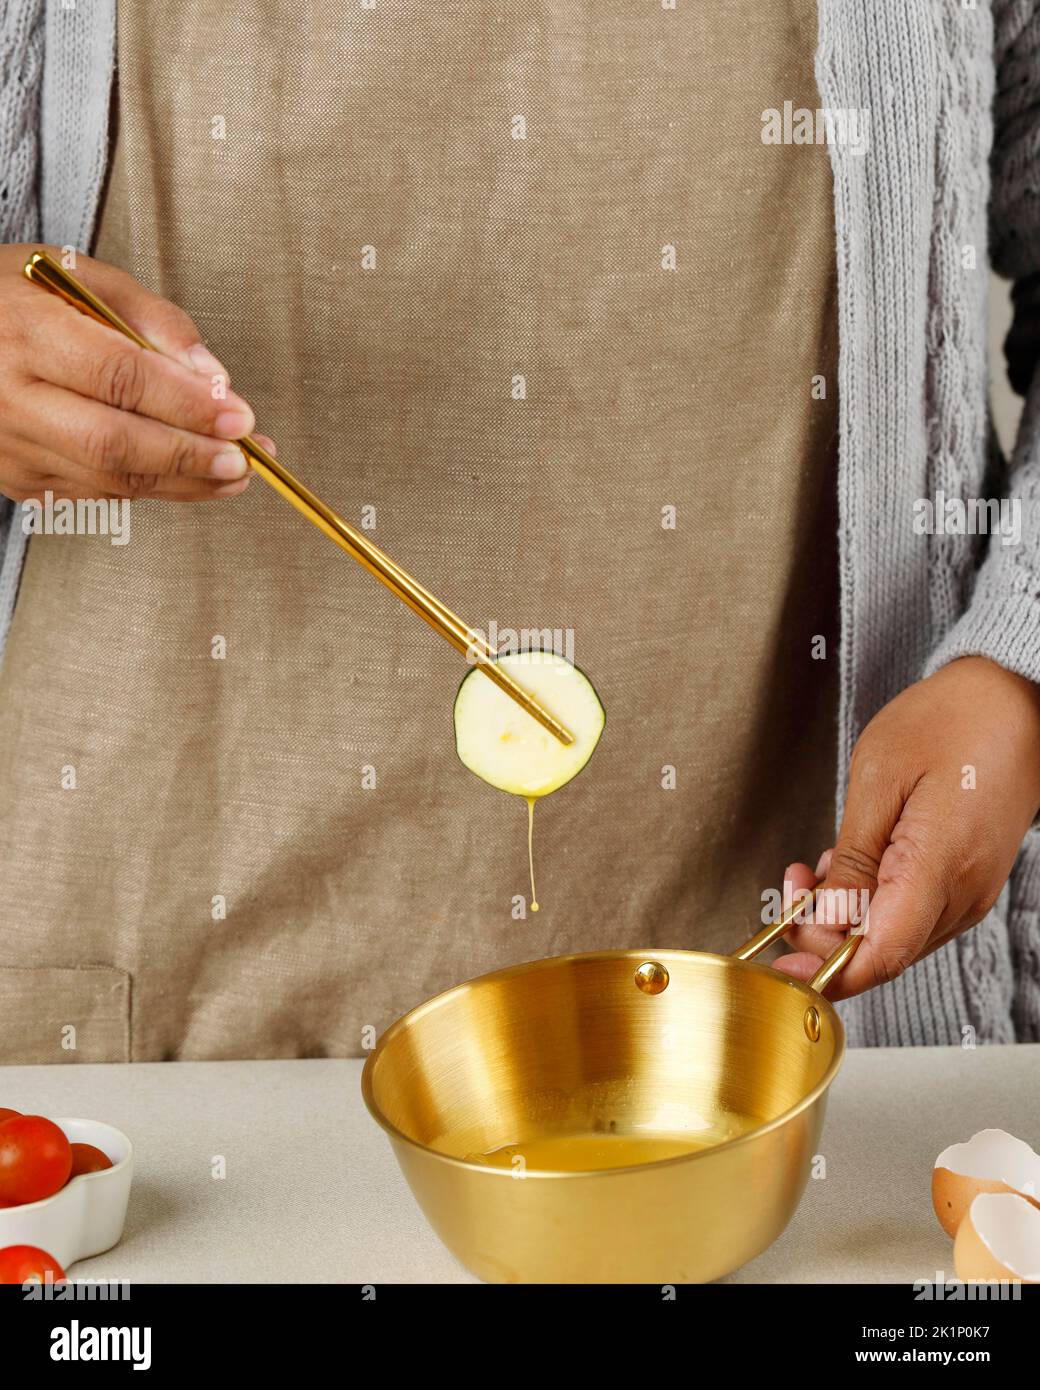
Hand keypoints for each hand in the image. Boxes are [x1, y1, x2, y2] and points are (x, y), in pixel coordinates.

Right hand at [0, 243, 274, 502]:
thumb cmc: (10, 297)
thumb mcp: (78, 275)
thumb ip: (152, 318)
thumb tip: (212, 376)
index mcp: (23, 330)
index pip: (120, 377)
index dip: (187, 404)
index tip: (240, 415)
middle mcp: (8, 396)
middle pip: (115, 442)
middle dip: (190, 456)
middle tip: (244, 458)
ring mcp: (9, 446)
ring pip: (110, 480)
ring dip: (183, 483)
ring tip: (233, 472)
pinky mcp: (17, 479)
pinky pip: (96, 493)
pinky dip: (150, 488)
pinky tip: (186, 476)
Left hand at [774, 656, 1039, 998]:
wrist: (1013, 700)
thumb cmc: (950, 722)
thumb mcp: (880, 778)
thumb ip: (853, 858)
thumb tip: (825, 917)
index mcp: (940, 866)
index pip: (881, 954)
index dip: (827, 972)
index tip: (784, 964)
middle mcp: (963, 894)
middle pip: (883, 953)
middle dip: (824, 933)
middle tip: (792, 886)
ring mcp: (971, 892)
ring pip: (895, 937)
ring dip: (845, 915)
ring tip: (819, 866)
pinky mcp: (968, 883)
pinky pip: (912, 915)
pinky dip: (871, 902)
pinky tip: (853, 865)